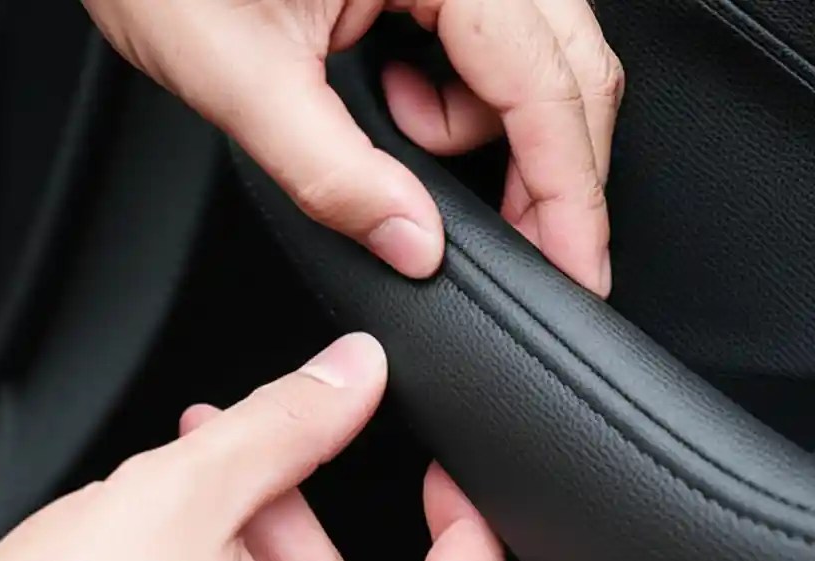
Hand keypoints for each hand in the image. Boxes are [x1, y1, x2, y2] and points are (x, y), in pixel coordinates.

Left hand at [82, 0, 622, 295]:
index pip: (543, 84)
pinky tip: (398, 97)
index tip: (580, 267)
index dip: (568, 191)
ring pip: (543, 55)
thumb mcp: (234, 72)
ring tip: (401, 136)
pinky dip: (469, 95)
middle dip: (550, 169)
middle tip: (530, 247)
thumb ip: (331, 172)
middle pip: (569, 68)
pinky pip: (498, 39)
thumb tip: (415, 244)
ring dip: (500, 127)